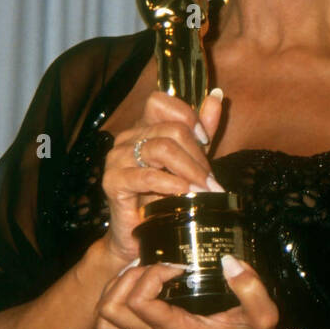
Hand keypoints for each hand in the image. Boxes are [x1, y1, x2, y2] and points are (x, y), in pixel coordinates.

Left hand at [95, 255, 283, 328]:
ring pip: (106, 316)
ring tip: (145, 272)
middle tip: (156, 265)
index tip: (178, 266)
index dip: (152, 274)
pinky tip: (142, 285)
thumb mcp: (263, 314)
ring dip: (118, 288)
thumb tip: (228, 261)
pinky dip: (118, 301)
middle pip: (111, 308)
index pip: (139, 301)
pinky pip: (114, 323)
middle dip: (128, 278)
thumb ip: (251, 288)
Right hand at [100, 88, 225, 264]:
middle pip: (171, 130)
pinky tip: (184, 192)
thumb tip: (217, 95)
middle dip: (198, 155)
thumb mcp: (191, 159)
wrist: (141, 233)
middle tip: (211, 180)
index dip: (187, 116)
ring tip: (204, 189)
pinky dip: (171, 183)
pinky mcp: (112, 181)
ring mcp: (117, 158)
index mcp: (144, 127)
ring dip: (190, 170)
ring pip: (161, 149)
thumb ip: (203, 128)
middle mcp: (127, 138)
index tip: (204, 140)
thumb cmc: (166, 194)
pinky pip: (147, 175)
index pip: (161, 102)